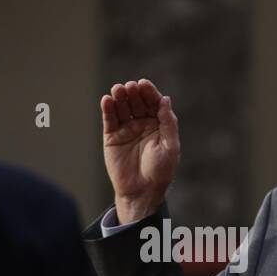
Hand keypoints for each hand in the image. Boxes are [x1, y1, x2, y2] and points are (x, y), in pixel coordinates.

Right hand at [101, 79, 179, 223]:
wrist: (142, 191)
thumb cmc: (160, 171)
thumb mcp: (170, 147)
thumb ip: (168, 123)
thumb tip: (165, 99)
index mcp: (158, 124)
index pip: (153, 102)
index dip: (148, 92)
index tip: (143, 84)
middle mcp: (142, 123)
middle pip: (137, 102)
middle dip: (133, 93)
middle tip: (129, 87)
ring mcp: (127, 129)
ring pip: (122, 108)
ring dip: (119, 97)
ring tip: (117, 90)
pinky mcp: (112, 137)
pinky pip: (110, 120)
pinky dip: (108, 109)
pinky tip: (107, 100)